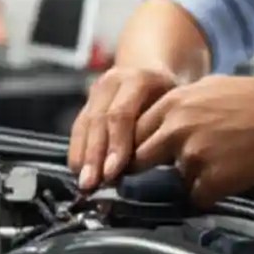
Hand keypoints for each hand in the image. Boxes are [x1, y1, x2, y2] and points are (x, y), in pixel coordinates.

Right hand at [68, 66, 178, 189]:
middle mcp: (114, 81)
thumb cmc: (172, 98)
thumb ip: (165, 130)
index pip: (121, 115)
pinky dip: (77, 150)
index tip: (112, 173)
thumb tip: (155, 168)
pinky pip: (78, 127)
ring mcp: (98, 89)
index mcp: (140, 80)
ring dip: (83, 156)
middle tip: (92, 184)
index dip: (116, 145)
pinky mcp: (87, 101)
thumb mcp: (176, 107)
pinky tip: (77, 171)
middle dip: (95, 156)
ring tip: (83, 184)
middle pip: (99, 120)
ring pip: (85, 124)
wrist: (154, 70)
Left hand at [132, 75, 253, 206]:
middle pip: (139, 159)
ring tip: (218, 165)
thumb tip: (161, 121)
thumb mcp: (210, 87)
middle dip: (145, 169)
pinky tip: (231, 176)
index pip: (132, 132)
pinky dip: (210, 193)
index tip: (136, 158)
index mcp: (173, 103)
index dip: (134, 148)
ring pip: (172, 180)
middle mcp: (176, 128)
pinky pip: (198, 196)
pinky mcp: (210, 180)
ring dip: (188, 179)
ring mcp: (192, 156)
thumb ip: (180, 105)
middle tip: (156, 175)